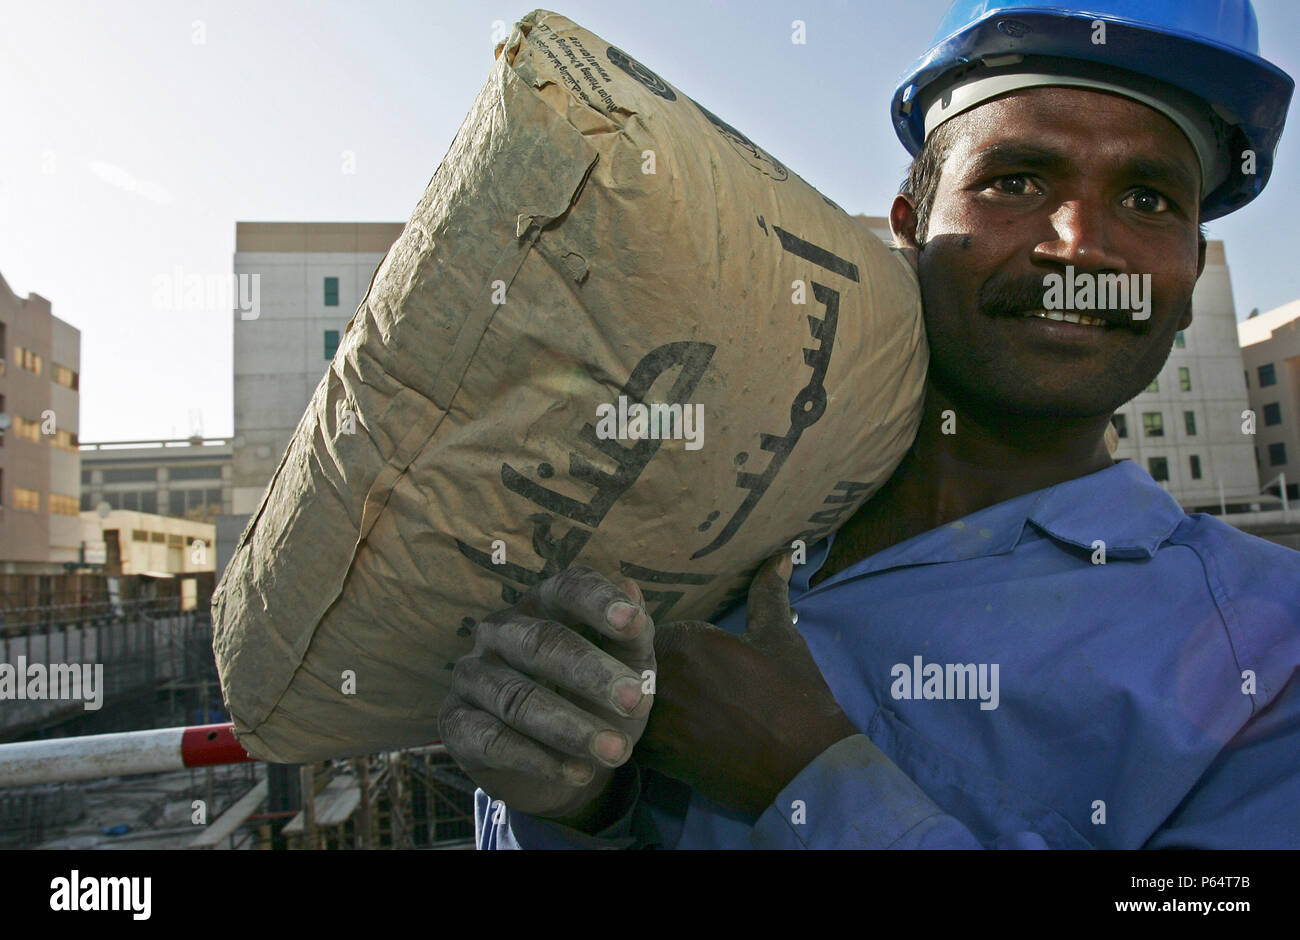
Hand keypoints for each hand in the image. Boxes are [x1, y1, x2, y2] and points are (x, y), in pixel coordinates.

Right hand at [438, 567, 655, 821]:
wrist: (556, 768)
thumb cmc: (592, 701)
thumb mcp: (625, 671)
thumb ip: (633, 638)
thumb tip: (633, 592)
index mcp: (542, 604)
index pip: (567, 589)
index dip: (599, 603)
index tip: (634, 624)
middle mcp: (499, 631)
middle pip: (541, 642)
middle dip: (590, 672)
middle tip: (633, 701)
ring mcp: (472, 674)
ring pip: (518, 698)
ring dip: (570, 727)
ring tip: (616, 750)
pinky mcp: (454, 723)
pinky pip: (494, 740)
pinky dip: (539, 759)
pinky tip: (579, 773)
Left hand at [637, 553, 856, 816]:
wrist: (803, 769)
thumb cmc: (794, 697)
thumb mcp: (780, 637)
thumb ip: (767, 592)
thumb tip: (779, 554)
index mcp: (683, 638)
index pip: (638, 623)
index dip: (638, 629)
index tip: (639, 629)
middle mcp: (657, 675)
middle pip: (619, 657)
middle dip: (622, 660)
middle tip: (635, 666)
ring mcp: (651, 718)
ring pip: (614, 695)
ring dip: (616, 693)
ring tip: (636, 696)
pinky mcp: (651, 756)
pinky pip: (620, 731)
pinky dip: (622, 726)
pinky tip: (631, 724)